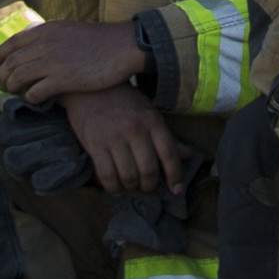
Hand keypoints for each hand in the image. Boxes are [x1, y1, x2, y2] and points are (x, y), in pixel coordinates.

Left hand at [0, 17, 146, 106]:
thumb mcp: (70, 30)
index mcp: (47, 30)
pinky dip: (30, 98)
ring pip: (18, 77)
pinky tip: (34, 100)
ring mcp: (53, 62)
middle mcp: (45, 44)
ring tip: (14, 93)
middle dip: (2, 75)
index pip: (12, 42)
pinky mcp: (63, 80)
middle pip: (11, 62)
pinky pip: (35, 92)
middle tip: (3, 83)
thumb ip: (52, 36)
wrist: (122, 46)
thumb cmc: (100, 40)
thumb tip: (37, 45)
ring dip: (12, 87)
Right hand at [64, 85, 183, 198]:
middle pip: (148, 170)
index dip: (175, 175)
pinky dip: (113, 187)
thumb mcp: (148, 113)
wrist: (90, 88)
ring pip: (128, 176)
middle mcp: (135, 129)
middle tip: (146, 186)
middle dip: (149, 185)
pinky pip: (107, 175)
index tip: (176, 190)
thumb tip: (188, 155)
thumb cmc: (123, 102)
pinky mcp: (95, 144)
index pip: (169, 154)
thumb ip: (166, 136)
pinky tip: (115, 187)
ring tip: (131, 184)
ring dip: (131, 186)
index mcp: (152, 120)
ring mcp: (114, 137)